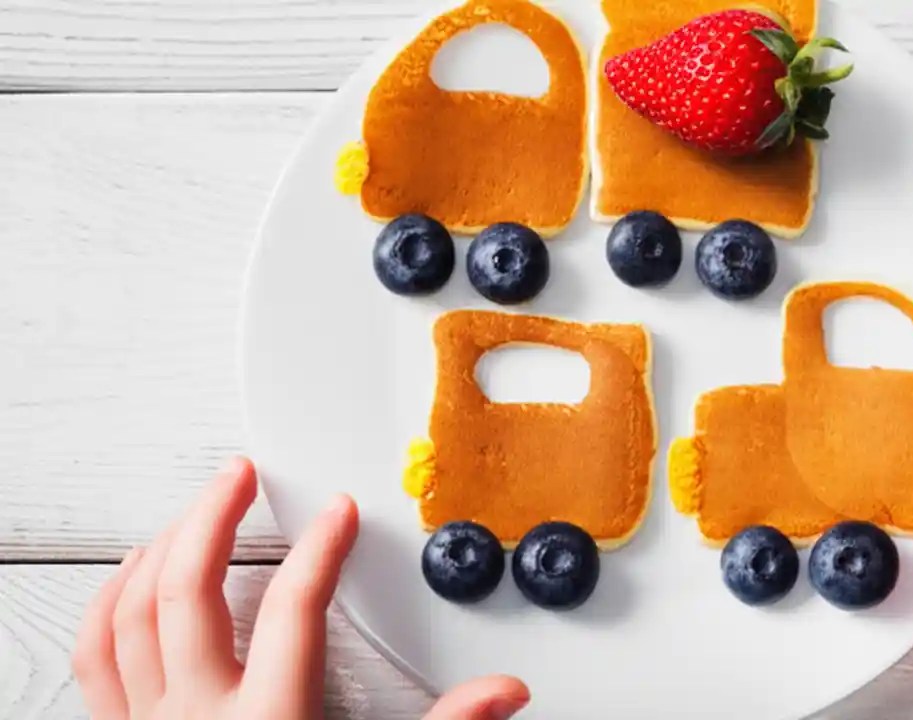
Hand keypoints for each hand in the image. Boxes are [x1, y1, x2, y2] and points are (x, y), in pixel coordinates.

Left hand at [73, 458, 529, 719]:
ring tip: (191, 512)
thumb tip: (503, 693)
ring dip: (161, 550)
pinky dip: (108, 603)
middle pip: (192, 592)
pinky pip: (97, 657)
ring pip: (135, 615)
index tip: (339, 513)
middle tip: (240, 475)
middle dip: (214, 518)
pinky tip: (129, 574)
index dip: (322, 550)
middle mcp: (200, 717)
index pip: (295, 610)